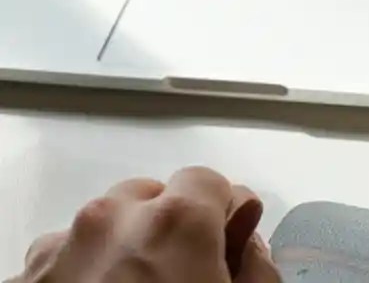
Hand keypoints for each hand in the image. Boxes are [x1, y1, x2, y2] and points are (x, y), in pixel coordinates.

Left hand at [10, 167, 279, 282]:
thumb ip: (258, 268)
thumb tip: (249, 249)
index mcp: (177, 221)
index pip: (211, 181)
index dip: (226, 213)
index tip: (232, 240)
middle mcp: (112, 221)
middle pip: (151, 198)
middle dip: (170, 228)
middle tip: (183, 275)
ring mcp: (58, 252)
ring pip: (100, 227)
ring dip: (121, 251)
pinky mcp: (23, 280)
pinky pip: (58, 260)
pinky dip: (78, 276)